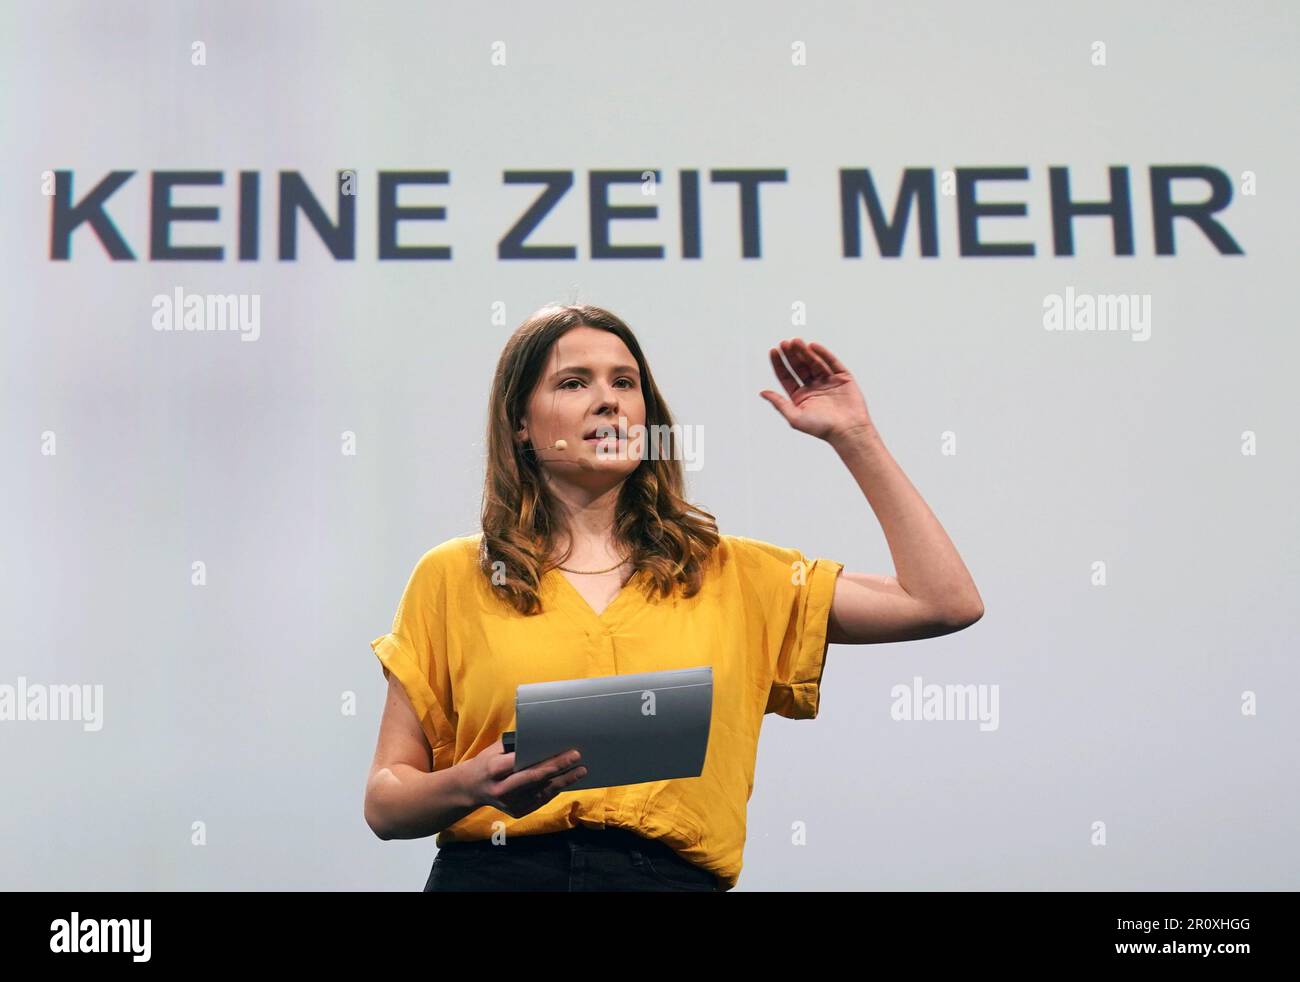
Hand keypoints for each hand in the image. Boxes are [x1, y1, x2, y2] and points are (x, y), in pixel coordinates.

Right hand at [459, 738, 587, 818]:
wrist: (470, 789)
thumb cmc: (486, 762)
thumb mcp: (494, 749)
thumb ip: (515, 744)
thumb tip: (541, 736)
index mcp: (495, 769)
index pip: (527, 765)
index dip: (549, 760)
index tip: (569, 753)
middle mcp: (503, 790)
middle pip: (536, 780)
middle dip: (559, 770)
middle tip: (579, 761)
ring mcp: (510, 804)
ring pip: (542, 793)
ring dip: (563, 782)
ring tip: (580, 771)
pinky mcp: (516, 812)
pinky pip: (540, 801)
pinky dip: (554, 791)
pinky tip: (566, 781)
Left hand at [760, 338, 874, 442]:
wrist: (848, 430)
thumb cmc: (822, 428)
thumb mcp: (795, 417)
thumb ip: (779, 403)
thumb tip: (762, 392)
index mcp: (800, 396)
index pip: (786, 376)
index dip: (779, 363)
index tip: (774, 351)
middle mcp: (813, 387)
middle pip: (799, 366)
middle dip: (792, 355)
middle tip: (785, 343)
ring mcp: (827, 381)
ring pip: (814, 362)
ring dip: (805, 352)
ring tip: (797, 342)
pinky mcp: (842, 377)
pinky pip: (831, 362)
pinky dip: (823, 353)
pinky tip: (813, 347)